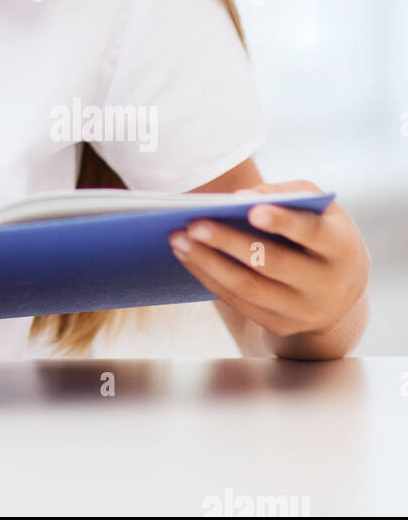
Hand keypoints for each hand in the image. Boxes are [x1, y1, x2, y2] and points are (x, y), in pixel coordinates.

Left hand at [167, 180, 368, 342]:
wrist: (340, 286)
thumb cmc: (319, 230)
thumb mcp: (316, 207)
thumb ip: (284, 194)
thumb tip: (239, 198)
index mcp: (342, 247)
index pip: (312, 233)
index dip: (283, 222)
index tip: (252, 210)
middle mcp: (329, 285)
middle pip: (272, 263)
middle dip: (228, 242)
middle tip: (194, 224)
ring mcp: (305, 311)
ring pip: (249, 288)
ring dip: (208, 263)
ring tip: (178, 239)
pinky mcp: (282, 325)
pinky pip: (239, 302)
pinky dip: (209, 278)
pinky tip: (187, 257)